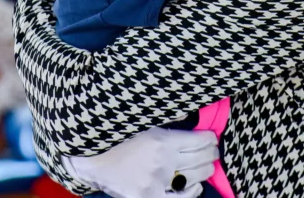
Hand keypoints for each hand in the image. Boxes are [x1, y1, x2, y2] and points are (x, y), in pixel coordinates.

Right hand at [64, 128, 218, 197]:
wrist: (90, 154)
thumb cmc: (117, 131)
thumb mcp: (145, 118)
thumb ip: (169, 117)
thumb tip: (191, 113)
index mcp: (164, 141)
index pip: (200, 141)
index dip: (210, 138)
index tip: (211, 136)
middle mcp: (163, 163)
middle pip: (201, 159)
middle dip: (211, 153)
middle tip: (212, 149)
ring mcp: (156, 183)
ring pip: (193, 178)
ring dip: (205, 170)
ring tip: (207, 164)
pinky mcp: (146, 197)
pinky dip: (190, 193)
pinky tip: (195, 186)